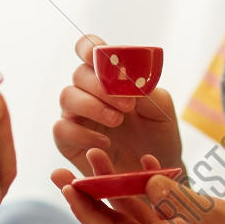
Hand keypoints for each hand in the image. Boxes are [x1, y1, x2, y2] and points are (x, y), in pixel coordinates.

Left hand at [51, 151, 224, 223]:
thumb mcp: (222, 219)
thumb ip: (184, 201)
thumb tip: (147, 179)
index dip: (86, 212)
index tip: (68, 187)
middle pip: (114, 220)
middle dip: (88, 194)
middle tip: (62, 169)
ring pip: (131, 210)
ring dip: (112, 183)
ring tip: (95, 153)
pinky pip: (154, 207)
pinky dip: (146, 184)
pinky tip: (146, 162)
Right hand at [53, 34, 181, 177]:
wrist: (156, 176)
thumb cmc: (159, 137)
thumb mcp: (162, 111)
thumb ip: (148, 90)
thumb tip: (129, 79)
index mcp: (108, 77)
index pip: (89, 51)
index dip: (88, 47)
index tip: (98, 55)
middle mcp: (88, 92)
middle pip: (78, 74)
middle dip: (101, 85)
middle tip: (127, 104)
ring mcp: (76, 116)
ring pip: (67, 97)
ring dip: (92, 106)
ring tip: (118, 121)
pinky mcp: (68, 142)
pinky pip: (62, 128)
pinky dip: (82, 133)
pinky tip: (104, 143)